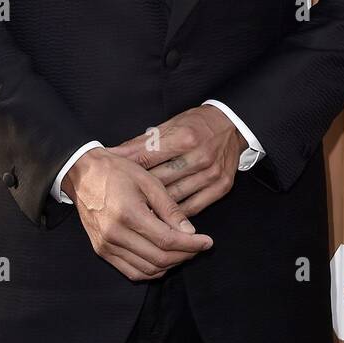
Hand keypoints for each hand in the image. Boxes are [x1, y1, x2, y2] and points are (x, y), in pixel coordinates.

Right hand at [61, 146, 213, 280]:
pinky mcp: (101, 251)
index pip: (167, 240)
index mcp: (128, 214)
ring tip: (183, 252)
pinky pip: (131, 271)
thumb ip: (170, 209)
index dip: (191, 245)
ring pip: (147, 270)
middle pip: (159, 258)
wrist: (82, 173)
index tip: (207, 242)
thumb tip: (190, 232)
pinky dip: (151, 270)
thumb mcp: (148, 182)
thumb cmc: (116, 171)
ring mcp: (106, 245)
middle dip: (184, 255)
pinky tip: (163, 259)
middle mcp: (114, 234)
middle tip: (198, 246)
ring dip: (170, 265)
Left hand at [109, 105, 245, 218]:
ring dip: (154, 206)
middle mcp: (200, 157)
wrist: (232, 126)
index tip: (110, 177)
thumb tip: (114, 153)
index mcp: (185, 137)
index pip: (148, 157)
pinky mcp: (221, 187)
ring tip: (134, 213)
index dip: (127, 168)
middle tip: (117, 201)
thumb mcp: (170, 125)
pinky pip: (194, 207)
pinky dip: (175, 215)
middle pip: (160, 180)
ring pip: (175, 197)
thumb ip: (142, 142)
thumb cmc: (197, 124)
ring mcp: (212, 174)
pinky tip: (161, 218)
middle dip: (137, 190)